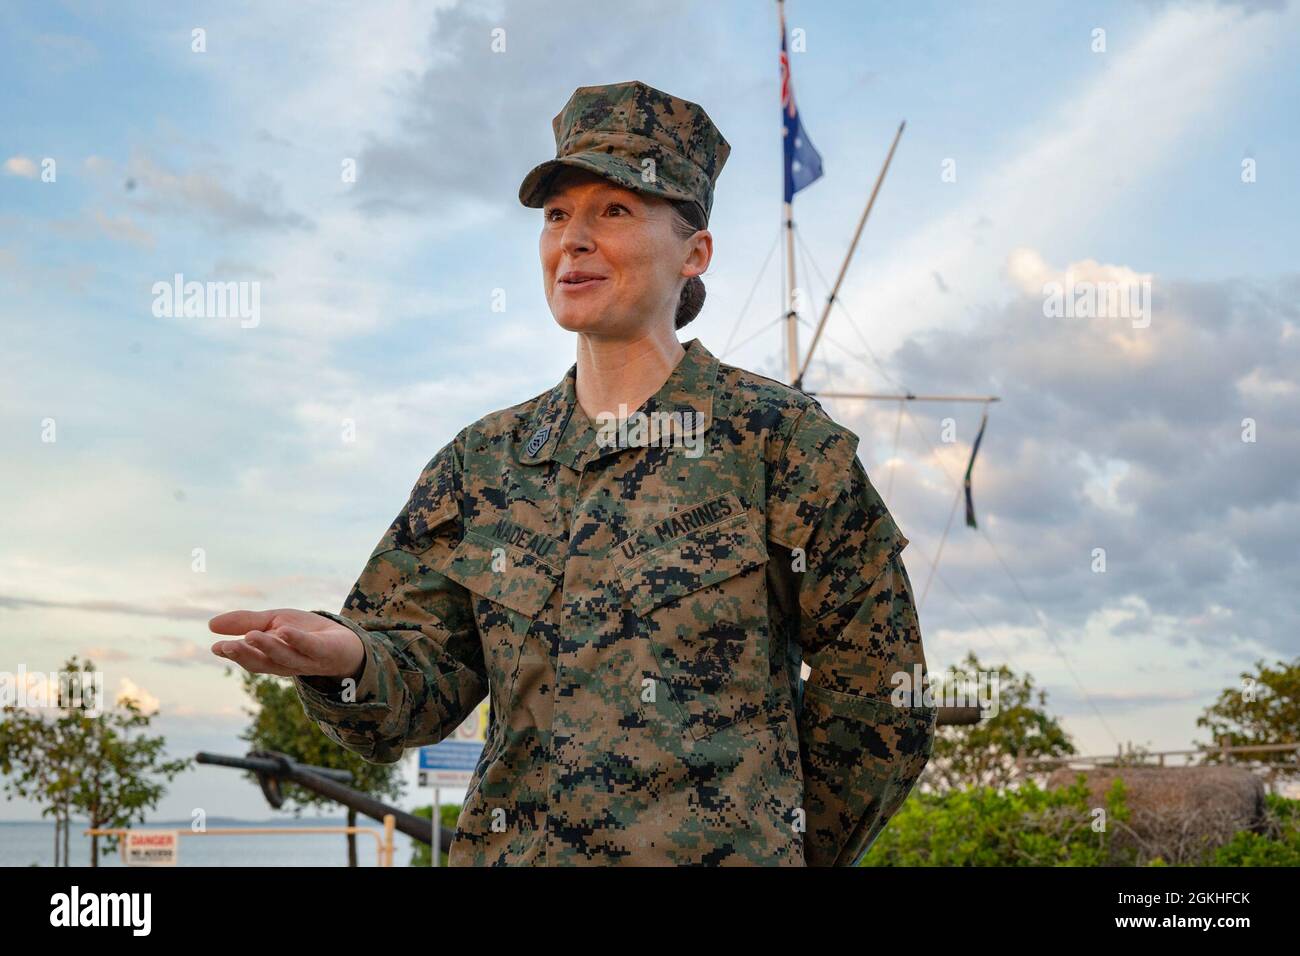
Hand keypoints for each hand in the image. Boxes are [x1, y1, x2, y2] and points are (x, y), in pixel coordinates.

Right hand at [208, 608, 363, 678]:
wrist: (346, 641)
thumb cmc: (306, 633)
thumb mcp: (274, 622)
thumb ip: (246, 623)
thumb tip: (210, 625)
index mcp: (272, 658)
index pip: (250, 658)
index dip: (233, 655)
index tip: (216, 648)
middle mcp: (287, 663)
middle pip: (264, 662)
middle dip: (245, 655)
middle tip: (227, 647)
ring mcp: (307, 660)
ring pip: (285, 657)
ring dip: (268, 647)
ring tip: (251, 635)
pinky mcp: (325, 652)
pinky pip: (310, 647)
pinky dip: (297, 640)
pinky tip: (285, 631)